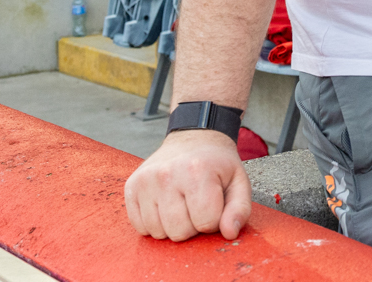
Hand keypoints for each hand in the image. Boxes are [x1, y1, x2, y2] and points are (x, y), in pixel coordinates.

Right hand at [125, 129, 251, 241]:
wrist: (192, 138)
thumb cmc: (217, 164)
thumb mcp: (239, 182)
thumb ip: (240, 210)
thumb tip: (229, 233)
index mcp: (197, 170)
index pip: (206, 223)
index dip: (214, 220)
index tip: (214, 204)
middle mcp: (167, 174)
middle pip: (179, 232)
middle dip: (193, 226)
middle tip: (197, 205)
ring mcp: (146, 180)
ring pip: (158, 233)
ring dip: (173, 226)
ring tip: (181, 204)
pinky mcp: (132, 186)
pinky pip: (140, 227)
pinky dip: (154, 224)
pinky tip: (165, 206)